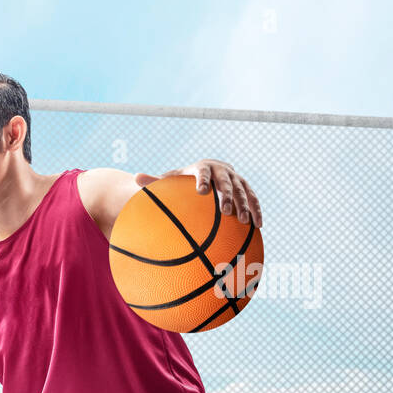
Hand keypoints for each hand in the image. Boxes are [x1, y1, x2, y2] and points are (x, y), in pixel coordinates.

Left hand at [134, 159, 261, 226]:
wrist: (210, 170)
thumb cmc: (185, 180)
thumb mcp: (171, 179)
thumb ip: (154, 181)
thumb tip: (134, 177)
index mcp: (203, 167)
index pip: (202, 173)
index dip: (202, 180)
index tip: (201, 192)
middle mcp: (223, 171)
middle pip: (225, 183)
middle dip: (226, 196)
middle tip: (224, 211)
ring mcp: (237, 179)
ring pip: (243, 191)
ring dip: (245, 205)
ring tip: (245, 221)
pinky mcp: (246, 188)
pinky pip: (254, 199)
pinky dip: (257, 210)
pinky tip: (258, 225)